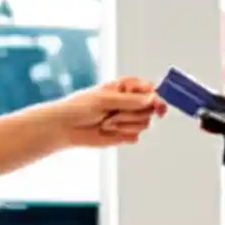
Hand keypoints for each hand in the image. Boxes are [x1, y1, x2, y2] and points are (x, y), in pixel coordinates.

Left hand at [52, 77, 166, 146]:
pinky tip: (107, 131)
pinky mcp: (125, 134)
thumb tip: (152, 99)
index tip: (157, 106)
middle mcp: (131, 102)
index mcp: (127, 87)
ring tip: (106, 122)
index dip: (157, 98)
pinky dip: (121, 135)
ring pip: (143, 124)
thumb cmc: (80, 107)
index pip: (151, 90)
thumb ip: (130, 100)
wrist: (67, 128)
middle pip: (150, 109)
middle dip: (132, 114)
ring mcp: (129, 118)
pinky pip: (135, 137)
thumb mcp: (105, 99)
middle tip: (113, 113)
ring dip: (123, 125)